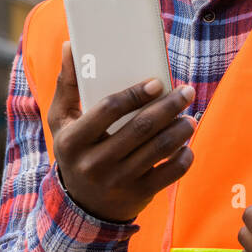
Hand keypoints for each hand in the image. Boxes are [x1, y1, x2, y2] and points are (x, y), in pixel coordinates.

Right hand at [48, 41, 195, 222]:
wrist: (82, 206)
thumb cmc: (74, 150)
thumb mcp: (61, 120)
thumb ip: (67, 84)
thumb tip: (70, 45)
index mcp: (73, 141)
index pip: (108, 109)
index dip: (135, 94)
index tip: (157, 82)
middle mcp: (94, 163)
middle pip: (140, 128)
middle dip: (169, 106)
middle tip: (186, 92)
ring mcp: (117, 181)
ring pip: (159, 149)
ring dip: (181, 129)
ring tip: (190, 117)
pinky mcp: (138, 195)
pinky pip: (169, 174)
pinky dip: (183, 158)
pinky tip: (186, 145)